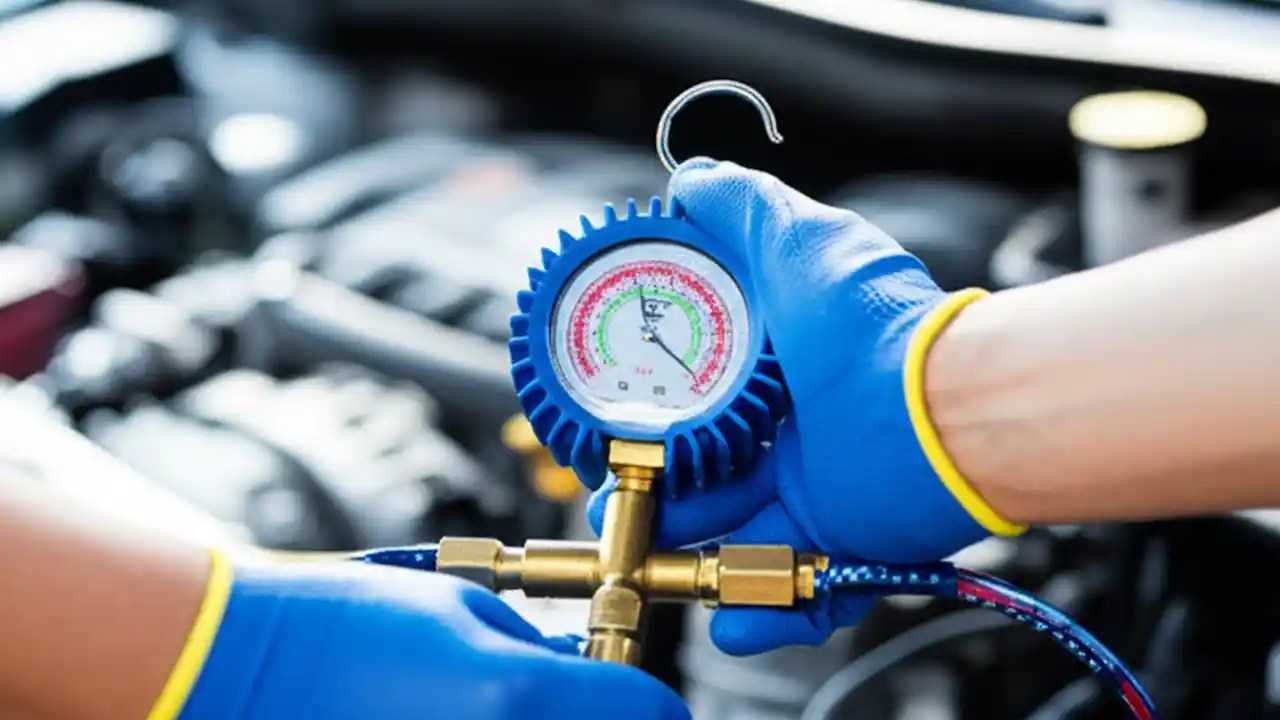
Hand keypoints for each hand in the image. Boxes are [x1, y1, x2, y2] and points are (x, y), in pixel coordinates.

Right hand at [176, 557, 687, 719]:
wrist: (232, 674)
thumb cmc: (330, 628)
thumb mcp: (457, 607)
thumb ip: (538, 644)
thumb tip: (586, 672)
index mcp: (518, 699)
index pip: (654, 711)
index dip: (649, 695)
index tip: (635, 689)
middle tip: (577, 697)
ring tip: (499, 709)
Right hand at [587, 158, 1022, 654]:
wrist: (950, 412)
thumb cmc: (875, 328)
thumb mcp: (798, 243)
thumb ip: (742, 207)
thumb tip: (691, 179)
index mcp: (776, 365)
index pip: (694, 392)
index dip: (644, 409)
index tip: (603, 418)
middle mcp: (794, 428)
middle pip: (701, 470)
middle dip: (647, 489)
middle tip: (607, 493)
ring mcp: (816, 489)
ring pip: (730, 530)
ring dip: (679, 548)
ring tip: (632, 551)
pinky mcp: (841, 543)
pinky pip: (795, 590)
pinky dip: (761, 616)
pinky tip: (728, 620)